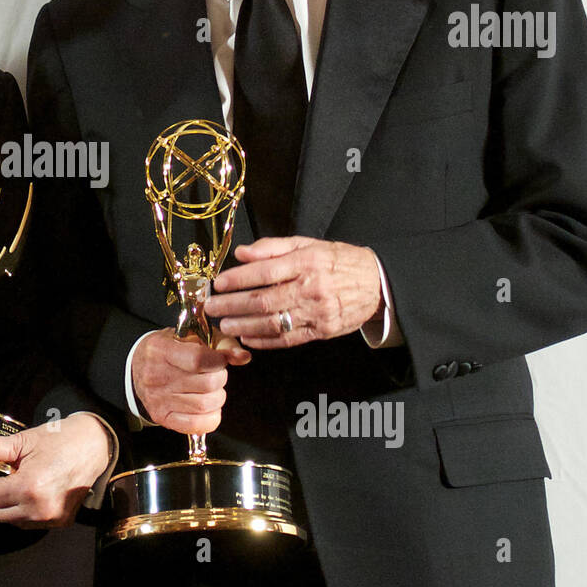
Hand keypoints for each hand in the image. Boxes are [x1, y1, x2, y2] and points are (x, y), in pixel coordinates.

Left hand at [0, 414, 114, 527]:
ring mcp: (50, 518)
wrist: (96, 446)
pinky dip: (13, 514)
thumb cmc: (60, 439)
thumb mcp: (23, 439)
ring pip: (9, 521)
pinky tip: (4, 503)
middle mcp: (39, 508)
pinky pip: (26, 523)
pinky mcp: (59, 521)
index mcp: (29, 486)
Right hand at [130, 328, 249, 434]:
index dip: (219, 360)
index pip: (198, 359)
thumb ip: (221, 343)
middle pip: (206, 384)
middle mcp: (156, 375)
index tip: (221, 359)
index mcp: (160, 350)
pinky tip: (209, 407)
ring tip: (211, 390)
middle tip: (215, 374)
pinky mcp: (162, 417)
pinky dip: (211, 417)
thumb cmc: (170, 347)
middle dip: (220, 378)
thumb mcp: (192, 335)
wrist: (138, 366)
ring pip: (204, 405)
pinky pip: (196, 425)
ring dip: (217, 397)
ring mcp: (158, 399)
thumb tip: (243, 357)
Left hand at [204, 236, 382, 348]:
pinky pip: (288, 339)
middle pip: (263, 301)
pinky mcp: (321, 332)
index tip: (218, 283)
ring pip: (273, 323)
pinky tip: (247, 338)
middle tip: (211, 307)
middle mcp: (311, 289)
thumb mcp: (307, 244)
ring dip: (243, 326)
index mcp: (306, 263)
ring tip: (224, 324)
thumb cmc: (337, 261)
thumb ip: (273, 248)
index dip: (237, 279)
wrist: (376, 283)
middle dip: (232, 305)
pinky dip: (265, 341)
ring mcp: (316, 313)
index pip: (264, 273)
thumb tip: (241, 253)